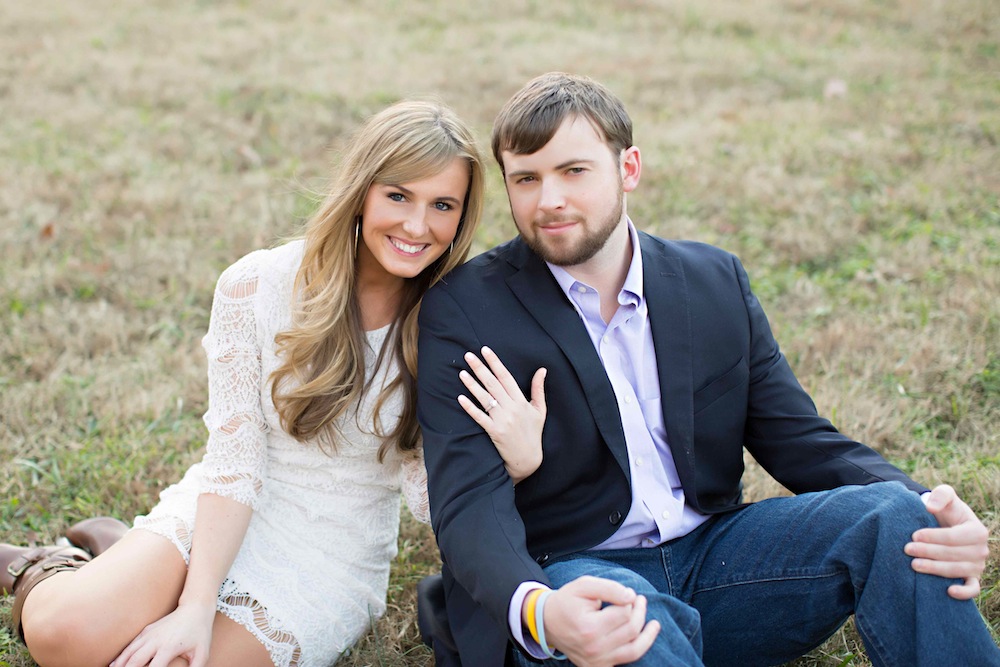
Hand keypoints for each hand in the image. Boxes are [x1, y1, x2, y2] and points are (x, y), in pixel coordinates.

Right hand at [110, 602, 215, 666]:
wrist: (195, 608)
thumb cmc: (200, 632)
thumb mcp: (202, 653)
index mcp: (169, 648)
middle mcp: (155, 641)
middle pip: (135, 661)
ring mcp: (149, 634)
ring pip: (129, 652)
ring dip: (120, 665)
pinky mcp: (146, 631)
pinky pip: (130, 645)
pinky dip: (121, 656)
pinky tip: (114, 664)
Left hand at [457, 346, 545, 483]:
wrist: (528, 460)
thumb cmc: (533, 433)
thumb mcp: (540, 410)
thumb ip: (539, 389)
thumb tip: (542, 369)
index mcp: (522, 401)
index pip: (506, 377)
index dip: (495, 363)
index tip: (486, 350)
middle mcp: (511, 409)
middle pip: (493, 384)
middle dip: (480, 368)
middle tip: (468, 355)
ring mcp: (502, 420)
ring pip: (485, 398)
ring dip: (472, 385)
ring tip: (462, 372)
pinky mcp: (493, 432)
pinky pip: (479, 417)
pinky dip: (470, 407)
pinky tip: (460, 397)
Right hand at [540, 576, 659, 666]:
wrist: (547, 623)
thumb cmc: (567, 602)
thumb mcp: (583, 586)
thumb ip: (609, 588)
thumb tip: (631, 596)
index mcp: (589, 627)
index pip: (623, 613)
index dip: (630, 600)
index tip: (628, 593)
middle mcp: (594, 648)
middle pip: (631, 630)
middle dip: (640, 612)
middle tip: (640, 600)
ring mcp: (597, 661)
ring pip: (634, 650)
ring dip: (648, 635)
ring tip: (654, 624)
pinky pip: (625, 660)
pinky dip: (637, 649)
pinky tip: (643, 637)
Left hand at [905, 484, 989, 599]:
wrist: (946, 525)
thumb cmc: (945, 510)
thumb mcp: (944, 496)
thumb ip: (941, 495)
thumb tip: (931, 507)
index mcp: (977, 530)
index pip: (954, 537)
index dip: (933, 537)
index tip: (913, 535)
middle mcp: (981, 550)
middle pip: (953, 555)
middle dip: (929, 552)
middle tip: (907, 549)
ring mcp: (977, 566)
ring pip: (957, 571)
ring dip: (935, 569)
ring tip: (914, 565)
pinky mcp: (973, 578)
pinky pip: (973, 589)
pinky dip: (964, 592)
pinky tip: (949, 591)